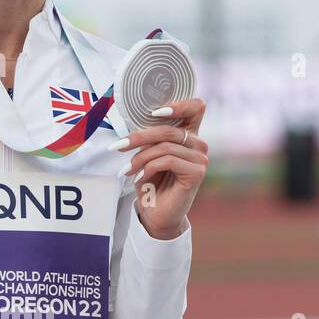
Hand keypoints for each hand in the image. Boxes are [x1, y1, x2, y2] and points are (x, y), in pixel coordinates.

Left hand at [114, 97, 207, 238]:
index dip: (179, 104)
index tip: (153, 113)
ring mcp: (200, 159)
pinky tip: (139, 178)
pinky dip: (148, 168)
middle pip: (169, 129)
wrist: (156, 214)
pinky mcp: (197, 173)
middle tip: (118, 146)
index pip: (196, 107)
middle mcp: (198, 144)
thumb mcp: (148, 154)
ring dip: (140, 158)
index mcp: (189, 135)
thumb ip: (150, 137)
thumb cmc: (151, 183)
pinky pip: (168, 160)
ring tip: (127, 170)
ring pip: (165, 146)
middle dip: (139, 137)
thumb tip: (135, 121)